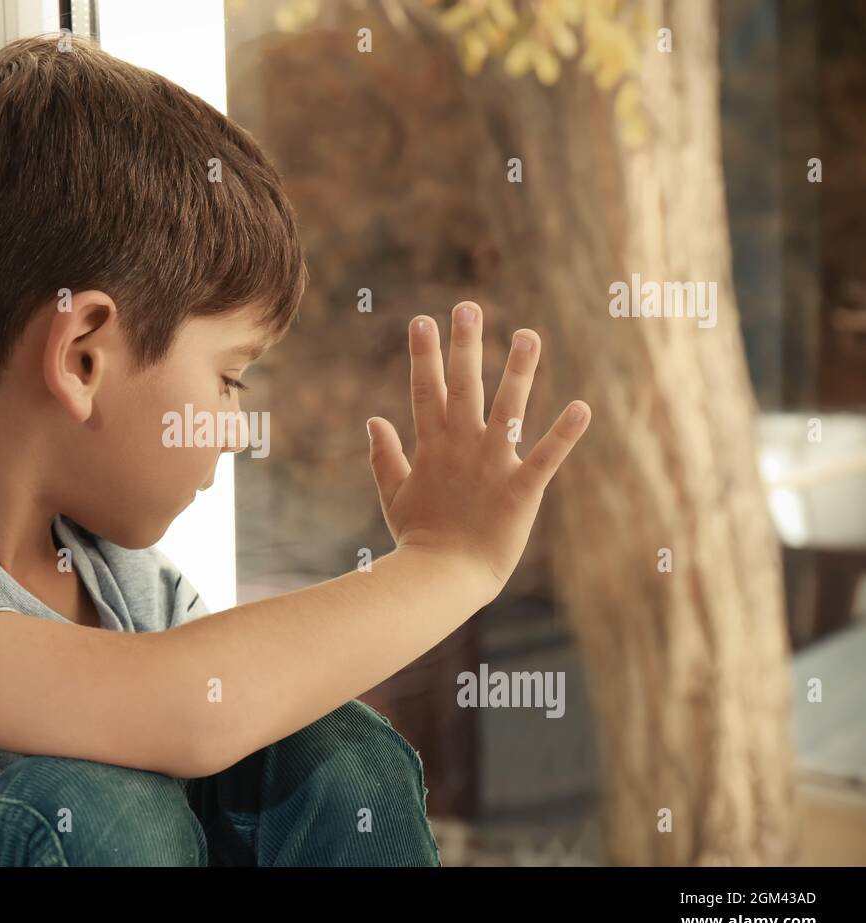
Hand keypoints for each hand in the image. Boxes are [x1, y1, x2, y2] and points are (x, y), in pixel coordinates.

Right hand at [366, 301, 589, 596]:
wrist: (440, 580)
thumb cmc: (417, 540)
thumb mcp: (394, 494)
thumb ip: (384, 456)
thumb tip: (374, 419)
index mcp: (432, 448)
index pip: (426, 391)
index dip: (424, 354)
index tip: (423, 321)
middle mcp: (461, 448)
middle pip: (464, 386)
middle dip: (466, 345)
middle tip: (469, 308)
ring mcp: (491, 466)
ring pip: (508, 408)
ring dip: (519, 370)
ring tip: (529, 334)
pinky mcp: (520, 490)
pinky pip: (545, 457)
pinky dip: (564, 434)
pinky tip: (582, 407)